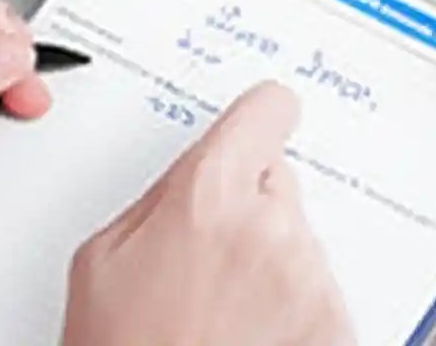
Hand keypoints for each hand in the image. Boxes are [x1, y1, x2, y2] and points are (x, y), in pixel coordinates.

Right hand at [63, 81, 352, 345]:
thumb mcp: (102, 257)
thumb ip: (161, 194)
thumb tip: (195, 169)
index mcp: (209, 196)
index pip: (268, 111)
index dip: (258, 120)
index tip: (258, 125)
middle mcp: (271, 227)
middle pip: (279, 179)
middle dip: (250, 206)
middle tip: (210, 259)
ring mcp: (309, 277)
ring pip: (299, 238)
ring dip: (272, 261)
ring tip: (223, 311)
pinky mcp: (334, 321)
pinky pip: (318, 289)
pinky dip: (293, 307)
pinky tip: (251, 333)